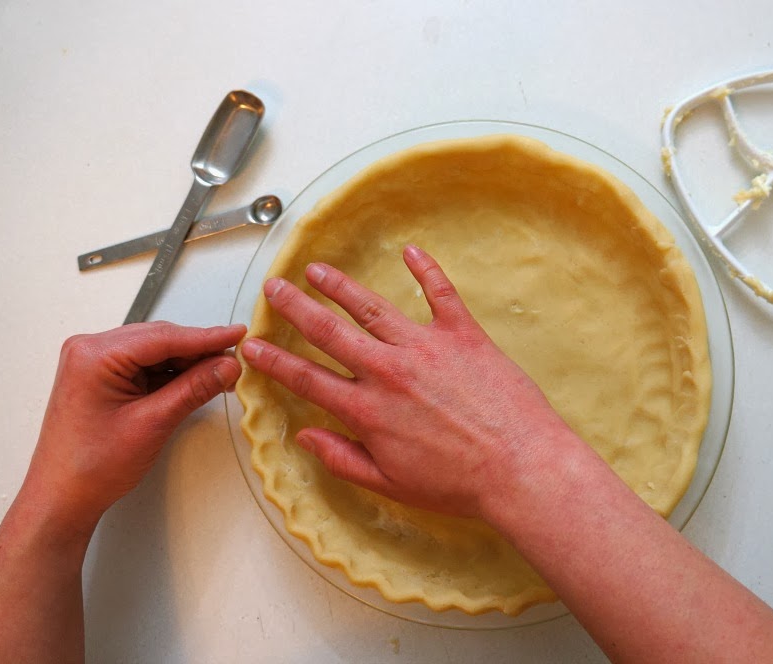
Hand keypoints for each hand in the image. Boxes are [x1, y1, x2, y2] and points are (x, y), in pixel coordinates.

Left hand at [23, 322, 245, 534]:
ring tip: (221, 373)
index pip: (163, 337)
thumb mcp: (152, 423)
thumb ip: (193, 389)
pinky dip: (171, 374)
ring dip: (187, 363)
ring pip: (154, 352)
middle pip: (159, 340)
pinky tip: (196, 381)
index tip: (238, 335)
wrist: (62, 497)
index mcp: (94, 356)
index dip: (206, 337)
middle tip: (236, 359)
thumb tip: (226, 366)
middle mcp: (90, 351)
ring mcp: (94, 363)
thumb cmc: (91, 467)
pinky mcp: (101, 377)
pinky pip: (144, 365)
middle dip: (198, 350)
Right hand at [241, 245, 582, 518]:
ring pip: (372, 308)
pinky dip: (426, 270)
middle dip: (296, 308)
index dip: (275, 361)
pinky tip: (410, 252)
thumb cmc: (460, 484)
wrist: (519, 468)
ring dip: (340, 286)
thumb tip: (306, 436)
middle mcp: (389, 372)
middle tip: (274, 288)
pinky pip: (440, 293)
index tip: (253, 346)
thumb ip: (343, 459)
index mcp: (368, 411)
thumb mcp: (391, 484)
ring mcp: (425, 348)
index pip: (307, 379)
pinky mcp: (463, 335)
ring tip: (318, 269)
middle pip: (329, 332)